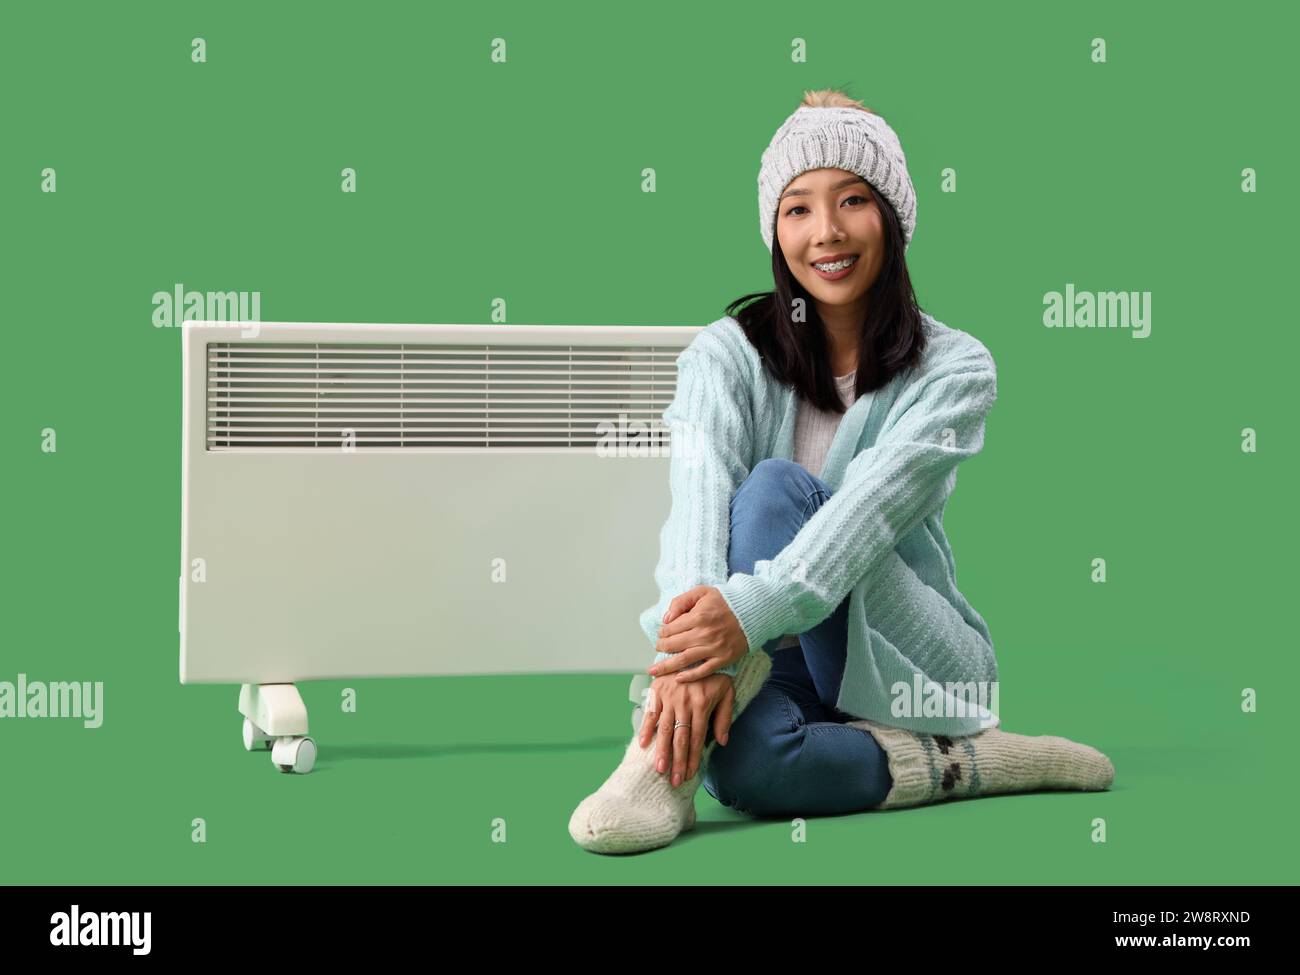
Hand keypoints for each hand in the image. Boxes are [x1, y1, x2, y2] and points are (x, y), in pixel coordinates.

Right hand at [639, 672, 736, 786]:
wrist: (697, 647)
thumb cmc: (714, 673)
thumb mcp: (727, 692)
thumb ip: (724, 717)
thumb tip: (722, 741)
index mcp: (702, 705)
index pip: (696, 739)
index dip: (692, 758)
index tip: (688, 775)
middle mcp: (685, 703)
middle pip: (680, 738)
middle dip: (677, 762)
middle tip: (674, 781)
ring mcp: (669, 697)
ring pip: (664, 729)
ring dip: (661, 751)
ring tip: (659, 769)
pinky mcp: (657, 691)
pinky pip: (650, 712)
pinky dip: (645, 728)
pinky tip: (643, 744)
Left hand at [650, 585, 748, 681]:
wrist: (752, 612)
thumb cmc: (725, 601)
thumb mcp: (702, 592)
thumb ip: (681, 601)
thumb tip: (666, 618)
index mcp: (699, 616)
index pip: (671, 628)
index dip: (662, 632)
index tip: (662, 633)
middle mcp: (705, 634)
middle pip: (674, 645)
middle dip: (661, 648)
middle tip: (658, 648)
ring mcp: (714, 648)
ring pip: (684, 660)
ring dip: (666, 666)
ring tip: (654, 671)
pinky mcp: (723, 659)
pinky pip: (704, 671)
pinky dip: (690, 676)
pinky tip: (678, 678)